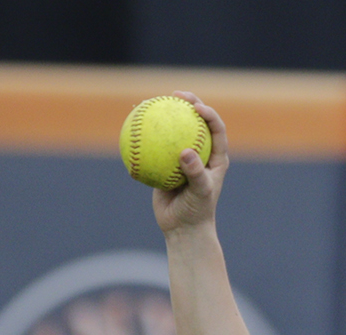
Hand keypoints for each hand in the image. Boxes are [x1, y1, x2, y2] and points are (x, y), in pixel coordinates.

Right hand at [153, 92, 228, 234]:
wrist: (182, 228)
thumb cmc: (197, 212)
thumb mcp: (200, 193)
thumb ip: (195, 173)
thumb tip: (185, 152)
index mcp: (215, 157)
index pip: (215, 128)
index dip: (209, 113)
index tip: (195, 106)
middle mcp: (200, 154)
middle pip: (195, 123)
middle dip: (188, 103)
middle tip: (175, 94)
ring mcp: (182, 159)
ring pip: (172, 133)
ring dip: (163, 117)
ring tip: (150, 104)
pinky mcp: (165, 167)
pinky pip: (153, 150)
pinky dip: (144, 140)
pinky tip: (130, 129)